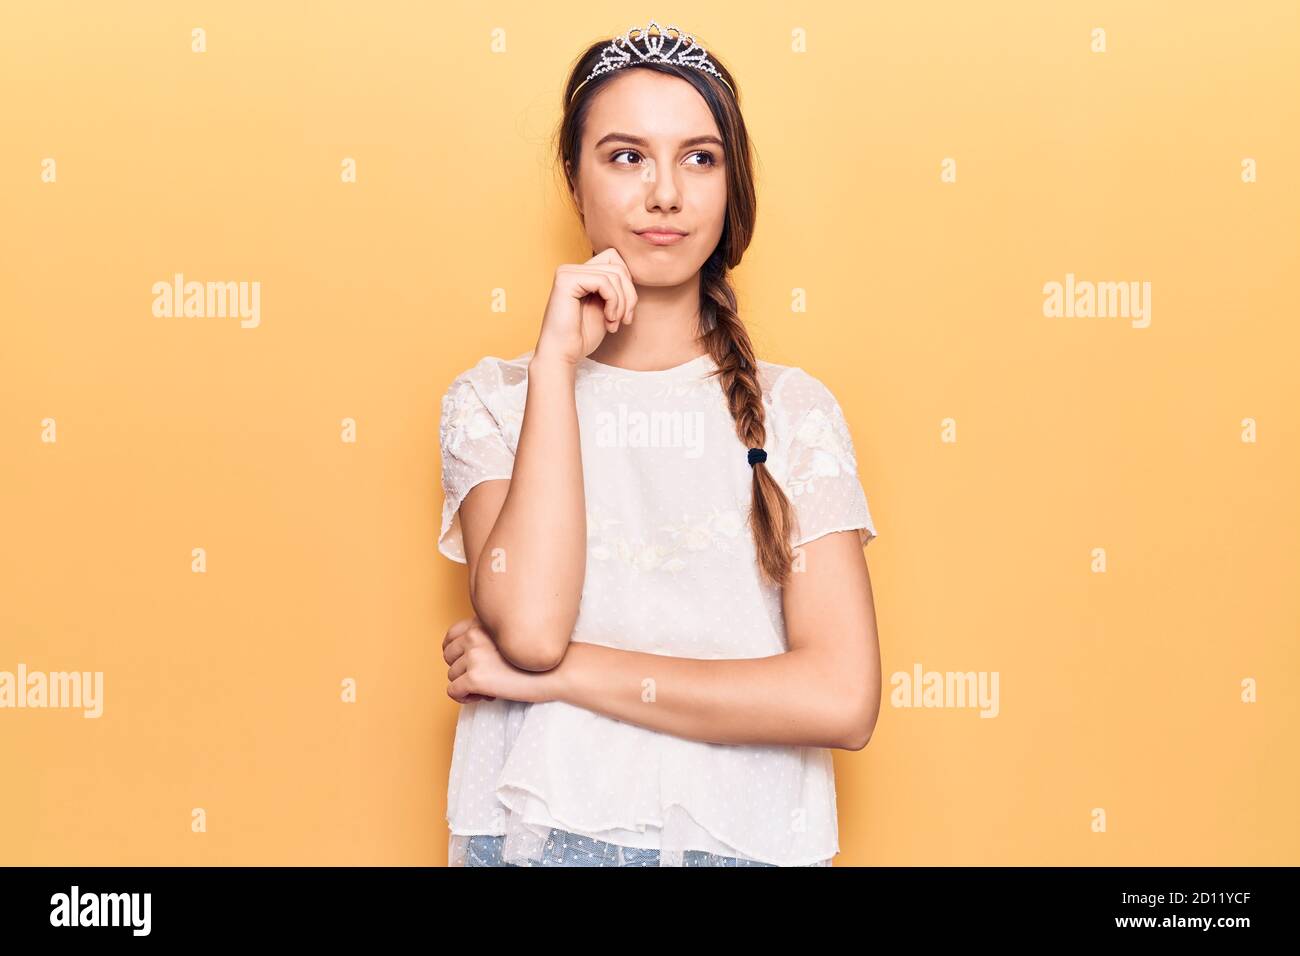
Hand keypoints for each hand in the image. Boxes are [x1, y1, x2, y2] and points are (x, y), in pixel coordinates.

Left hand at [442, 615, 557, 704]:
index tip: (466, 663)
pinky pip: (453, 691)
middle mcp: (474, 636)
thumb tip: (462, 659)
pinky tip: (485, 696)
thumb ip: (485, 640)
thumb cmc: (536, 658)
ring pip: (451, 676)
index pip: (451, 636)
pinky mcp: (475, 677)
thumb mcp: (508, 638)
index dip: (455, 652)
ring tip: (491, 687)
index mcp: (482, 624)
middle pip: (448, 657)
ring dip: (467, 685)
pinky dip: (464, 698)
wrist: (556, 671)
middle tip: (486, 678)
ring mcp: (473, 656)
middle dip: (462, 670)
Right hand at [533, 247, 637, 365]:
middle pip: (618, 265)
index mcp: (581, 273)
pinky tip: (608, 319)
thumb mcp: (608, 307)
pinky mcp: (565, 280)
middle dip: (629, 295)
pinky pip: (604, 281)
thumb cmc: (583, 336)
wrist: (563, 354)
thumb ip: (617, 288)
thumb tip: (635, 273)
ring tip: (614, 323)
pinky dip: (613, 302)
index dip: (628, 284)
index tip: (626, 312)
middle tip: (624, 320)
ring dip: (622, 303)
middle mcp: (572, 269)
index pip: (616, 260)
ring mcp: (567, 272)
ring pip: (614, 274)